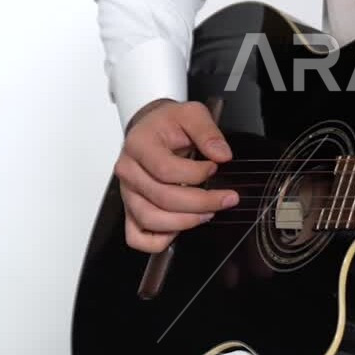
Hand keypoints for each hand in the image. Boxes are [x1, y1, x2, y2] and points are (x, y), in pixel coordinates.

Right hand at [115, 99, 238, 252]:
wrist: (151, 128)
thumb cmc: (168, 123)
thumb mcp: (192, 114)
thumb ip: (208, 132)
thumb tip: (222, 155)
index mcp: (139, 145)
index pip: (165, 169)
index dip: (195, 174)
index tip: (214, 168)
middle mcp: (128, 171)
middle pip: (162, 198)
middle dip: (201, 202)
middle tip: (226, 198)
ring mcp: (128, 193)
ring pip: (150, 220)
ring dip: (185, 222)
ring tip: (208, 212)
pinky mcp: (130, 210)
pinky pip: (137, 237)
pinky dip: (159, 240)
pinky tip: (180, 227)